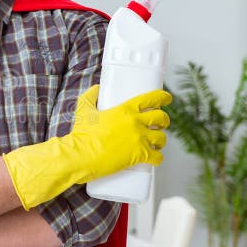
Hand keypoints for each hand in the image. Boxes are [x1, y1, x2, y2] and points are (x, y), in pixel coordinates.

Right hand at [2, 84, 170, 209]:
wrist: (80, 156)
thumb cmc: (81, 134)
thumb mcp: (84, 110)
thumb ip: (90, 96)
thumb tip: (96, 88)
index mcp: (126, 109)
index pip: (152, 98)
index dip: (163, 97)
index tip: (166, 99)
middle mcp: (136, 122)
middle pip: (161, 118)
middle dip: (163, 121)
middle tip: (159, 124)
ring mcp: (139, 139)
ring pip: (161, 138)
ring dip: (160, 140)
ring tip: (155, 142)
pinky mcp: (139, 156)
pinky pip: (158, 157)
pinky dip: (158, 158)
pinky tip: (154, 158)